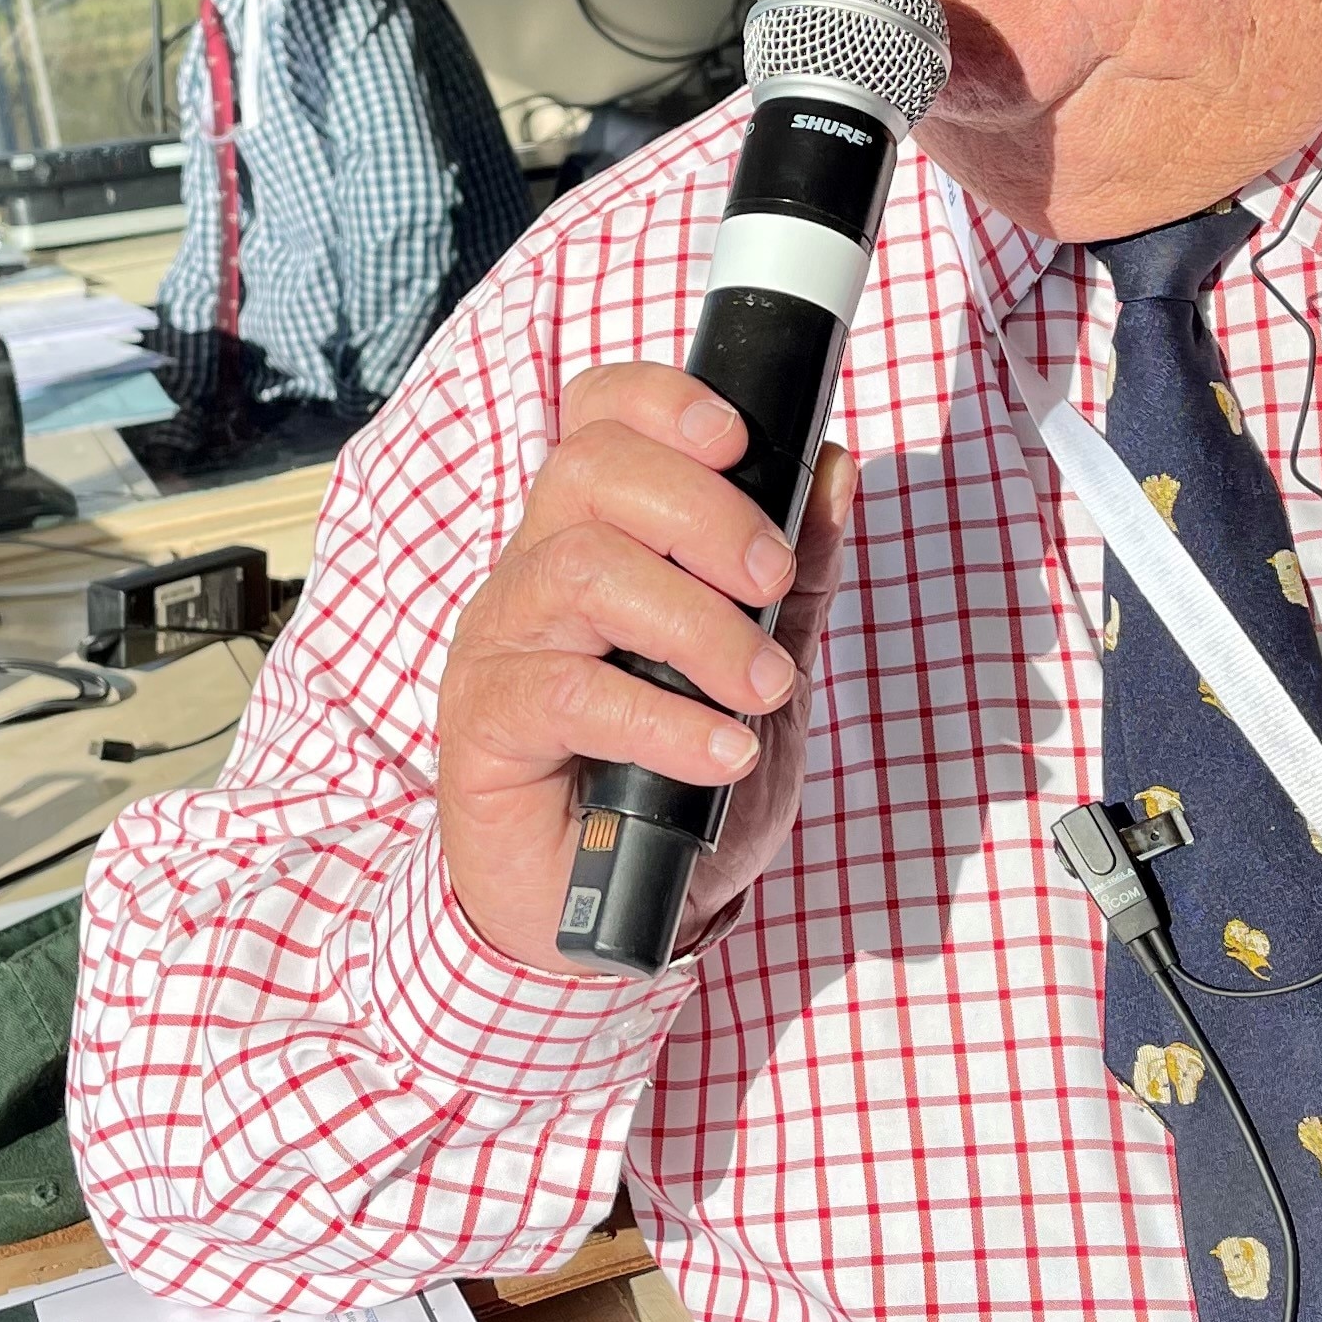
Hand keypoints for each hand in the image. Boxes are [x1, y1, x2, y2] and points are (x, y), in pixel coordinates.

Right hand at [434, 365, 857, 971]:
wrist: (608, 917)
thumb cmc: (674, 785)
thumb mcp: (758, 674)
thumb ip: (796, 580)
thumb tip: (834, 468)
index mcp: (594, 536)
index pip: (598, 418)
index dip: (662, 403)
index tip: (740, 438)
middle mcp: (535, 571)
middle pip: (590, 471)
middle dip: (705, 513)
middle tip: (775, 585)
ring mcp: (501, 643)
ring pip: (582, 569)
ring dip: (697, 624)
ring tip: (765, 687)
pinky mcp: (486, 725)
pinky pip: (566, 691)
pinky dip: (663, 720)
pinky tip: (721, 755)